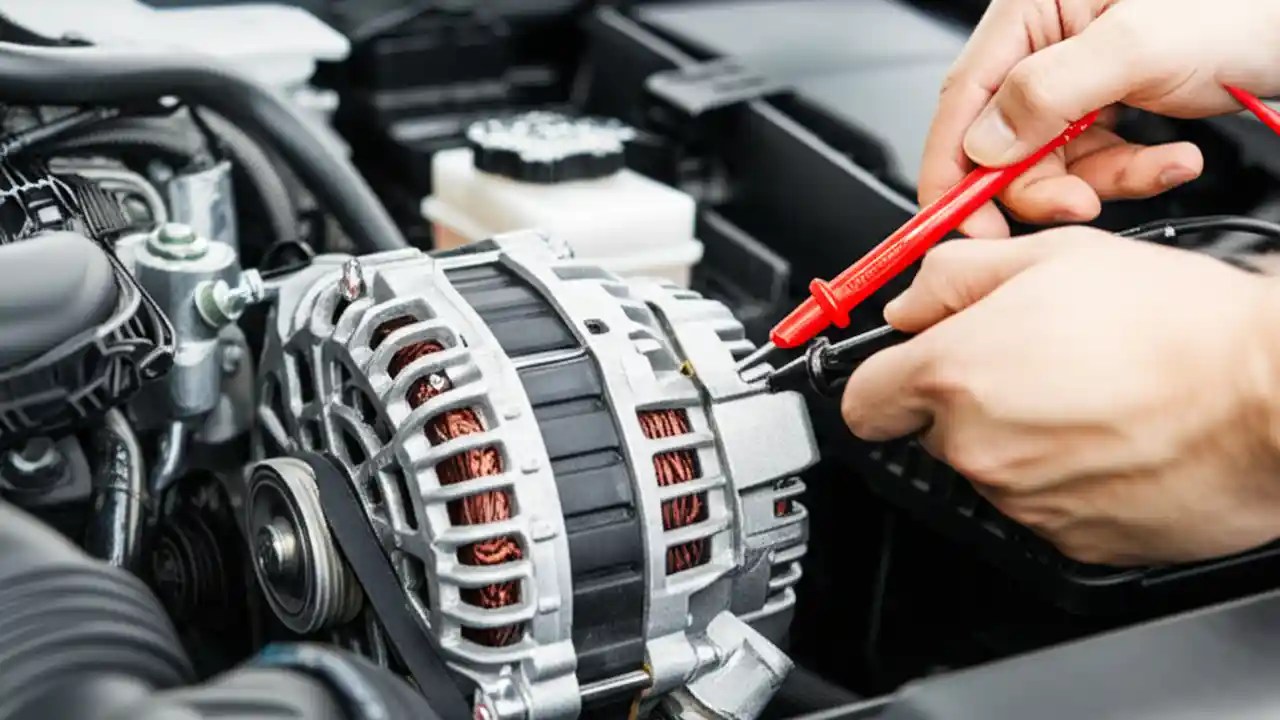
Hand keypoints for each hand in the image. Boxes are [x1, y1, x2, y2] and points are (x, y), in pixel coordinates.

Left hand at [842, 228, 1279, 565]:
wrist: (1272, 393)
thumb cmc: (1178, 324)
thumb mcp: (1053, 256)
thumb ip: (955, 278)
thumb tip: (909, 305)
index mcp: (955, 375)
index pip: (862, 401)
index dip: (885, 382)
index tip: (908, 375)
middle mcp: (978, 447)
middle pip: (931, 433)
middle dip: (966, 402)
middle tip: (1035, 365)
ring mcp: (1024, 502)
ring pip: (991, 471)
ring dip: (1020, 441)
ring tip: (1091, 397)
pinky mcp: (1073, 541)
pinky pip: (1044, 509)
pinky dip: (1066, 481)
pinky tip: (1114, 439)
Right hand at [923, 0, 1279, 236]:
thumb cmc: (1238, 2)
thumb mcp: (1136, 44)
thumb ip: (1048, 93)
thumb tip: (984, 143)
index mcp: (1031, 11)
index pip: (962, 98)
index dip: (950, 167)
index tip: (955, 221)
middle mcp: (1043, 45)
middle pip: (1000, 141)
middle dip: (1037, 185)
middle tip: (1075, 207)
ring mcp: (1073, 80)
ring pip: (1049, 161)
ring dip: (1098, 182)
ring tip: (1154, 170)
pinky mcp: (1105, 106)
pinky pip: (1093, 161)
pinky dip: (1128, 173)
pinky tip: (1168, 161)